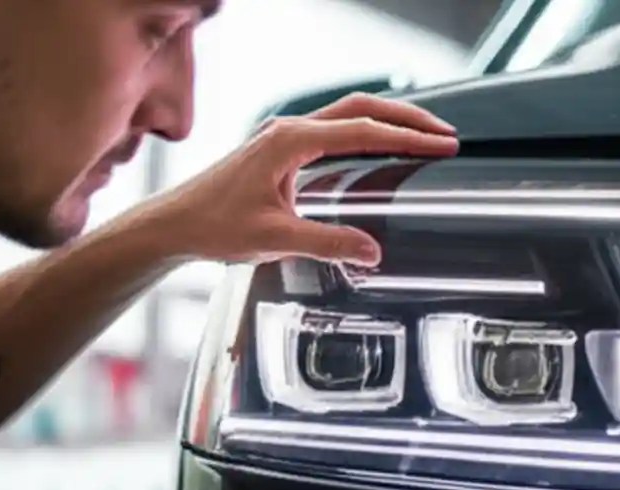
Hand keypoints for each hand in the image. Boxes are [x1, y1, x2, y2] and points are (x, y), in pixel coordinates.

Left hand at [111, 92, 457, 267]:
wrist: (174, 225)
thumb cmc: (213, 226)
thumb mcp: (275, 239)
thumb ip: (327, 244)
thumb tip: (372, 251)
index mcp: (291, 141)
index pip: (364, 131)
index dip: (407, 138)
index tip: (441, 145)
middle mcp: (289, 131)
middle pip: (361, 109)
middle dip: (407, 119)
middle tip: (444, 135)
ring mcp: (285, 137)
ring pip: (348, 116)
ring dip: (388, 123)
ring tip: (424, 137)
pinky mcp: (282, 150)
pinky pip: (335, 131)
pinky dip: (367, 134)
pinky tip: (382, 148)